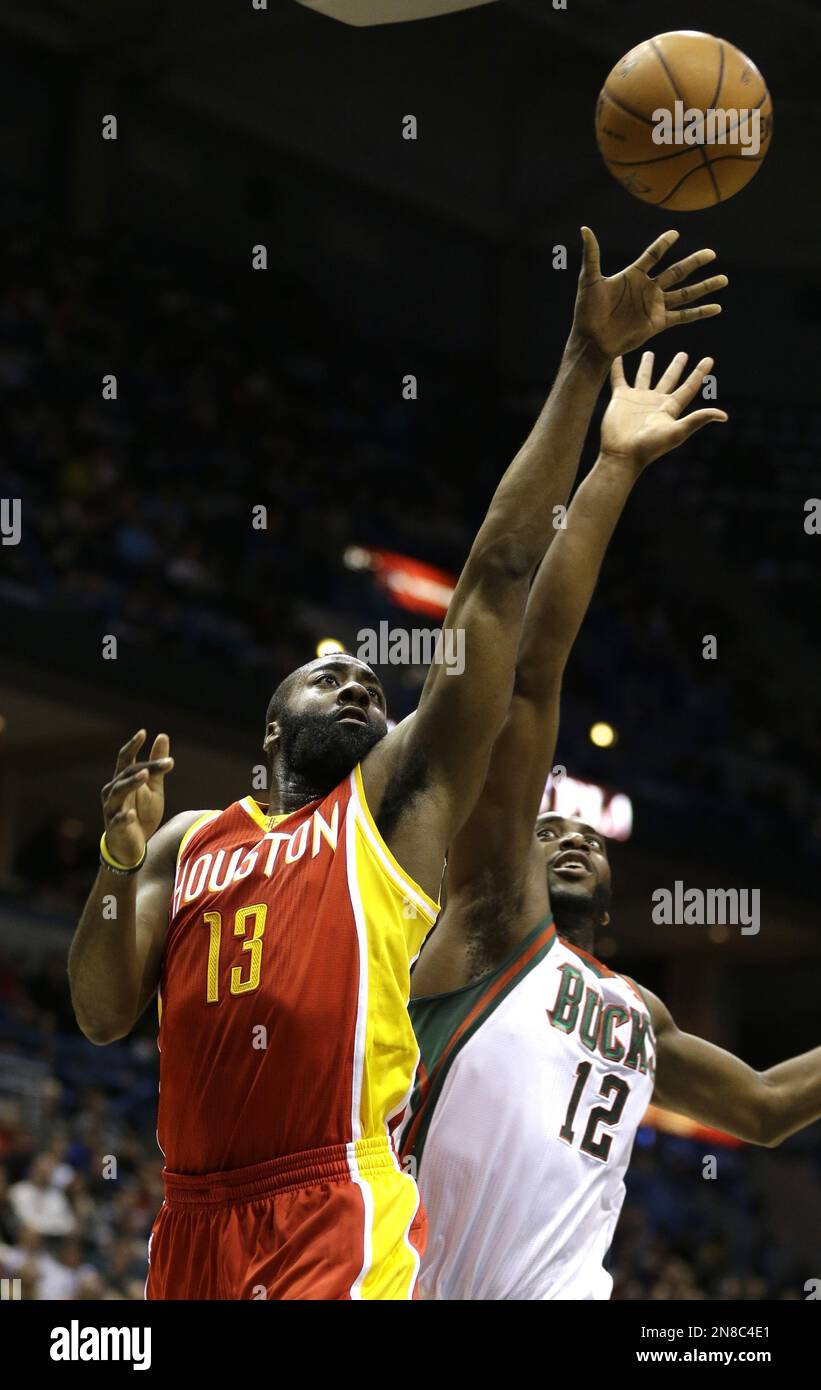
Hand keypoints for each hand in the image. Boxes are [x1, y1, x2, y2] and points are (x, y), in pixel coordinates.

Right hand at [101, 730, 173, 867]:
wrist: (132, 847)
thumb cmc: (141, 813)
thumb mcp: (153, 788)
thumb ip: (157, 765)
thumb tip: (162, 736)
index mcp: (122, 780)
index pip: (126, 759)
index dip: (133, 746)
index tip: (143, 733)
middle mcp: (113, 792)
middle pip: (126, 774)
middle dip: (146, 767)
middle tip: (165, 762)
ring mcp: (112, 809)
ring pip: (117, 793)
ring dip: (131, 783)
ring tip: (145, 776)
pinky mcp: (114, 828)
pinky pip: (117, 821)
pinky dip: (123, 817)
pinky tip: (132, 814)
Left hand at [573, 227, 726, 359]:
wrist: (592, 340)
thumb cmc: (587, 312)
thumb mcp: (589, 280)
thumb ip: (592, 255)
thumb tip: (585, 229)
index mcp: (633, 275)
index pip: (653, 255)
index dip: (663, 244)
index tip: (675, 234)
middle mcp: (647, 289)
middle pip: (676, 272)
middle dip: (694, 262)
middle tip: (711, 253)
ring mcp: (655, 306)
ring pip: (685, 293)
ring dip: (704, 287)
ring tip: (723, 279)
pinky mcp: (658, 323)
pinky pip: (683, 316)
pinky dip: (700, 312)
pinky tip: (716, 308)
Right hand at [599, 351, 727, 469]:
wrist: (623, 454)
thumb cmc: (650, 446)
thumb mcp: (677, 432)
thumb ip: (698, 419)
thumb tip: (724, 415)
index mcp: (670, 408)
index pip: (689, 387)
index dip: (699, 373)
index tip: (709, 359)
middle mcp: (655, 401)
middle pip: (669, 380)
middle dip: (676, 367)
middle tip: (682, 354)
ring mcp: (637, 399)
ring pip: (644, 377)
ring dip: (647, 365)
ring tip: (649, 353)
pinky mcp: (620, 399)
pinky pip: (619, 379)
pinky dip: (618, 368)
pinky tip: (617, 357)